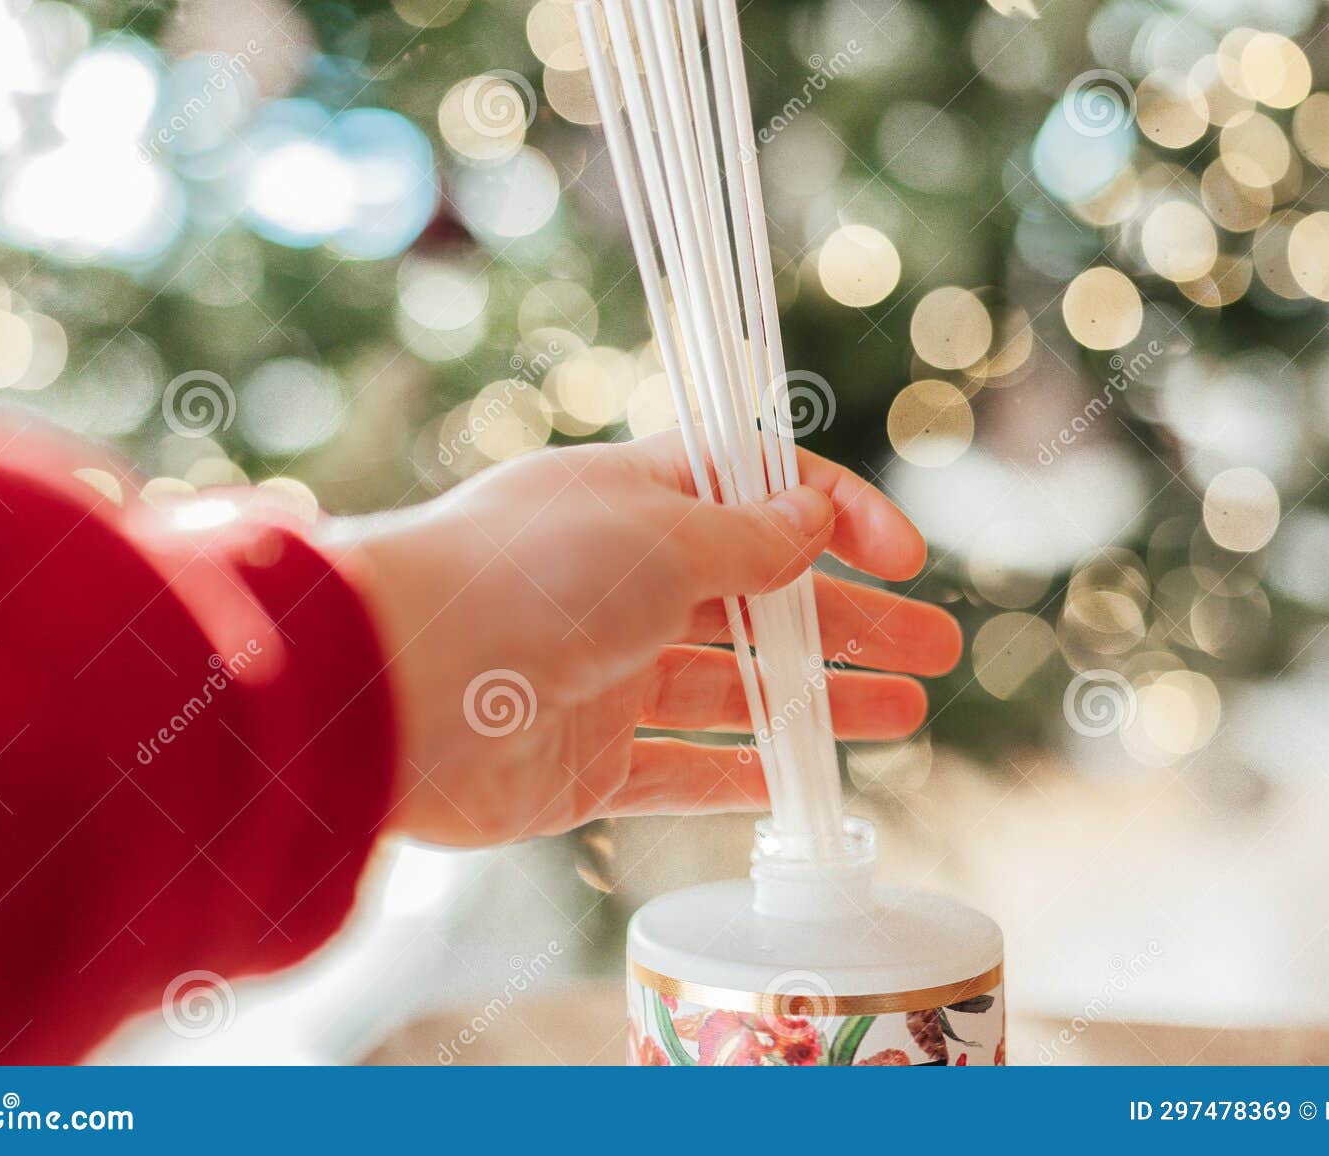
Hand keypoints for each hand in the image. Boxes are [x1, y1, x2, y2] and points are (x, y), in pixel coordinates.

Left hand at [327, 432, 960, 846]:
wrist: (396, 690)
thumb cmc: (523, 579)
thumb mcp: (661, 533)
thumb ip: (748, 540)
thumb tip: (811, 518)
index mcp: (630, 502)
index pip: (751, 492)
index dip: (832, 514)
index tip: (900, 554)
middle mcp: (618, 583)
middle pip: (757, 598)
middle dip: (848, 618)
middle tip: (933, 645)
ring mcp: (603, 674)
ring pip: (732, 686)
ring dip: (818, 698)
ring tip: (904, 711)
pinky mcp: (584, 760)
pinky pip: (681, 768)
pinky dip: (744, 775)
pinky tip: (808, 784)